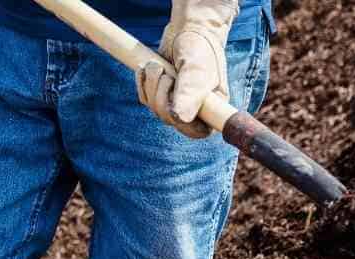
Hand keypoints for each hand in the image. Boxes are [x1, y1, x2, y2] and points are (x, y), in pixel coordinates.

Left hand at [137, 0, 238, 138]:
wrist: (188, 31)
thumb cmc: (199, 48)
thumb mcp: (197, 69)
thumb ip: (190, 93)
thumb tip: (178, 119)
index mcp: (212, 110)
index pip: (196, 132)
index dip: (182, 121)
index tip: (176, 95)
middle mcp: (194, 111)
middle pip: (169, 118)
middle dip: (161, 94)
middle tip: (166, 74)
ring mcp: (175, 104)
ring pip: (154, 108)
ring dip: (151, 84)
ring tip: (158, 66)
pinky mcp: (159, 95)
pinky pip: (144, 98)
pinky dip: (142, 82)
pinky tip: (146, 68)